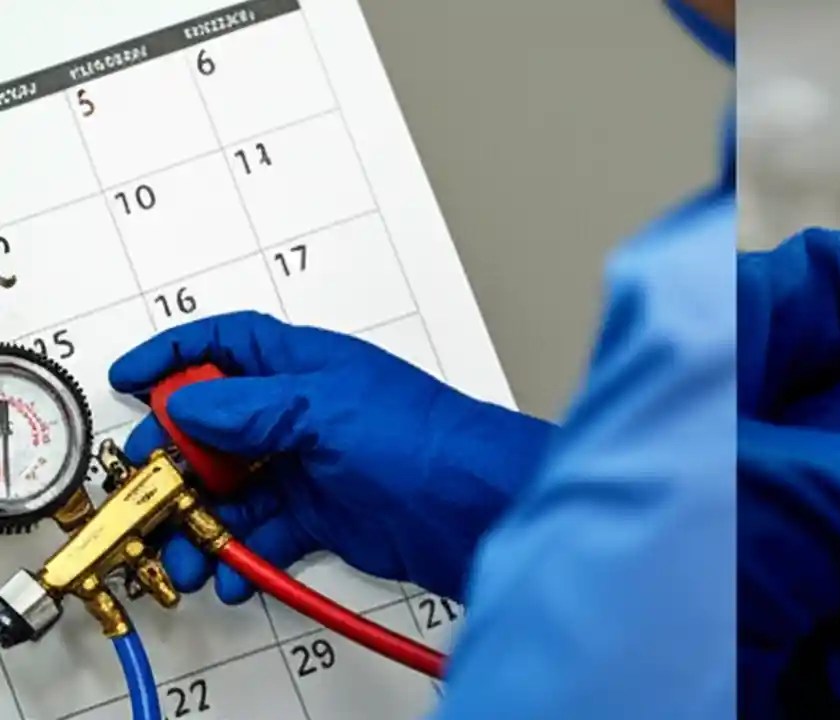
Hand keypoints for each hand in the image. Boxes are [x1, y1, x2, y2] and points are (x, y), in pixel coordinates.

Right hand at [109, 311, 554, 604]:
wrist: (477, 507)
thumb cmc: (424, 438)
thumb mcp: (323, 409)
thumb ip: (248, 408)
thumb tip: (186, 402)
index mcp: (304, 367)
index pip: (227, 344)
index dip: (175, 355)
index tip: (129, 381)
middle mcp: (303, 413)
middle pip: (215, 428)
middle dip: (177, 460)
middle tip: (153, 490)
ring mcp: (312, 467)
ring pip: (234, 489)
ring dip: (202, 522)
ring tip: (187, 554)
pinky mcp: (325, 516)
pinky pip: (264, 534)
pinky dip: (241, 555)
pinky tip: (233, 574)